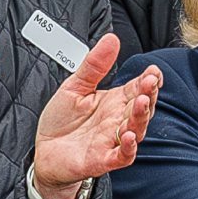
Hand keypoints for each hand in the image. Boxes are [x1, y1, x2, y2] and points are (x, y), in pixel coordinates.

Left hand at [32, 33, 161, 198]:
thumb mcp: (75, 86)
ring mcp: (111, 140)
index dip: (148, 80)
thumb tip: (111, 39)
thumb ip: (94, 65)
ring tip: (142, 102)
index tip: (153, 71)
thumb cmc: (61, 122)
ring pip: (136, 130)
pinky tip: (129, 136)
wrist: (44, 152)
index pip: (138, 88)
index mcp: (114, 101)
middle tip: (150, 83)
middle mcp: (117, 120)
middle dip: (149, 95)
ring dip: (142, 117)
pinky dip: (128, 148)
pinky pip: (122, 156)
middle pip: (142, 108)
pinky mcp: (103, 159)